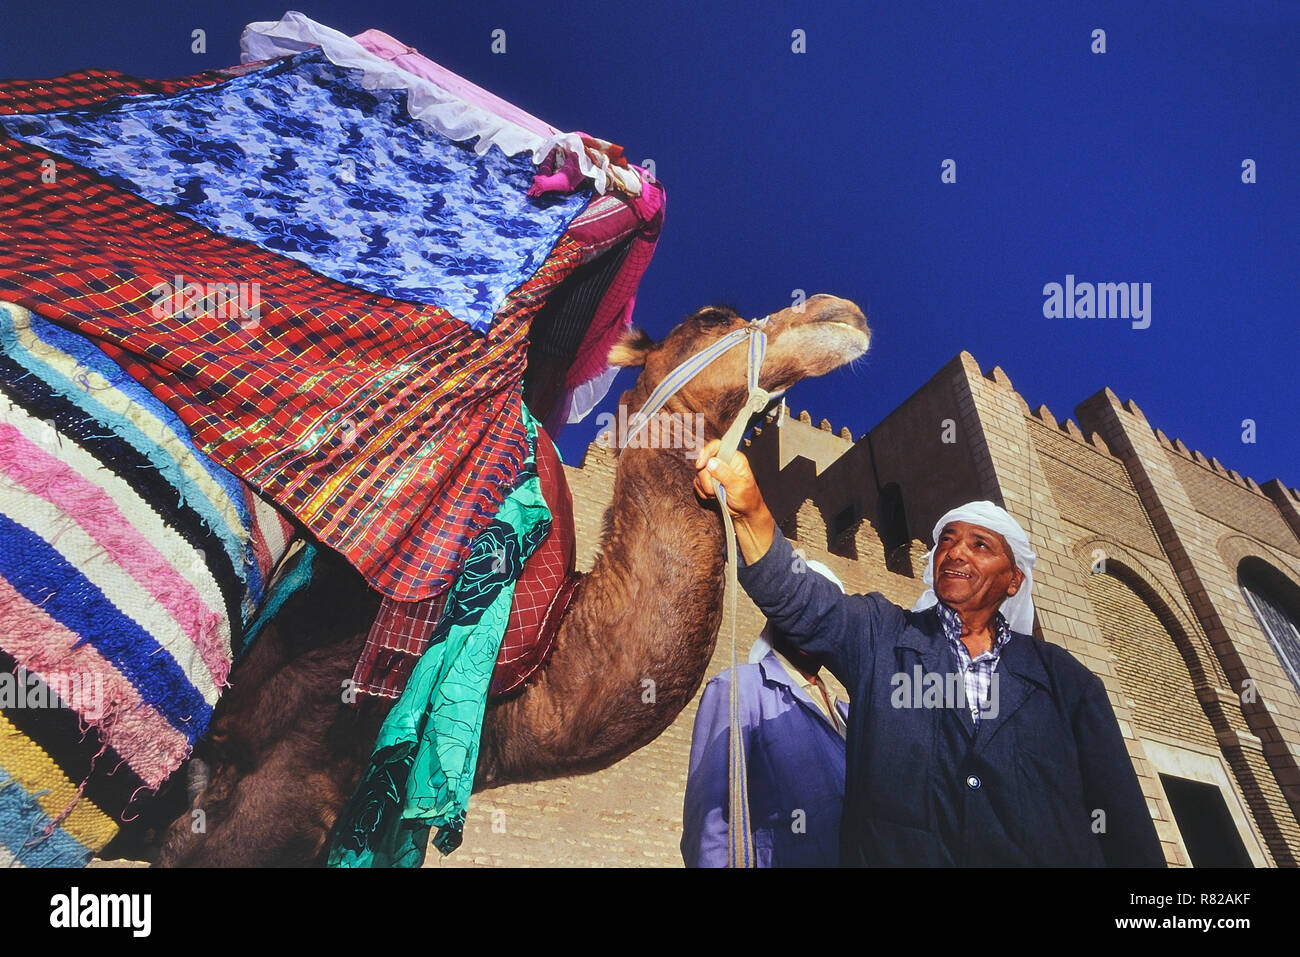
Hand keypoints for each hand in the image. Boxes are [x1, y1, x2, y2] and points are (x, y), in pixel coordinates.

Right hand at [693, 439, 775, 562]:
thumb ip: (725, 474)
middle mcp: (723, 463)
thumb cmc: (747, 499)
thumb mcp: (738, 486)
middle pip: (704, 461)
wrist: (744, 513)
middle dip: (707, 478)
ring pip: (699, 474)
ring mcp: (714, 472)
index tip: (700, 464)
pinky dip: (703, 492)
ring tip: (718, 494)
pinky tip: (713, 496)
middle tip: (715, 490)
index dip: (706, 452)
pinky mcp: (708, 482)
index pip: (717, 446)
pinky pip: (697, 484)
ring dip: (706, 487)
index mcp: (734, 458)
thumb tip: (711, 462)